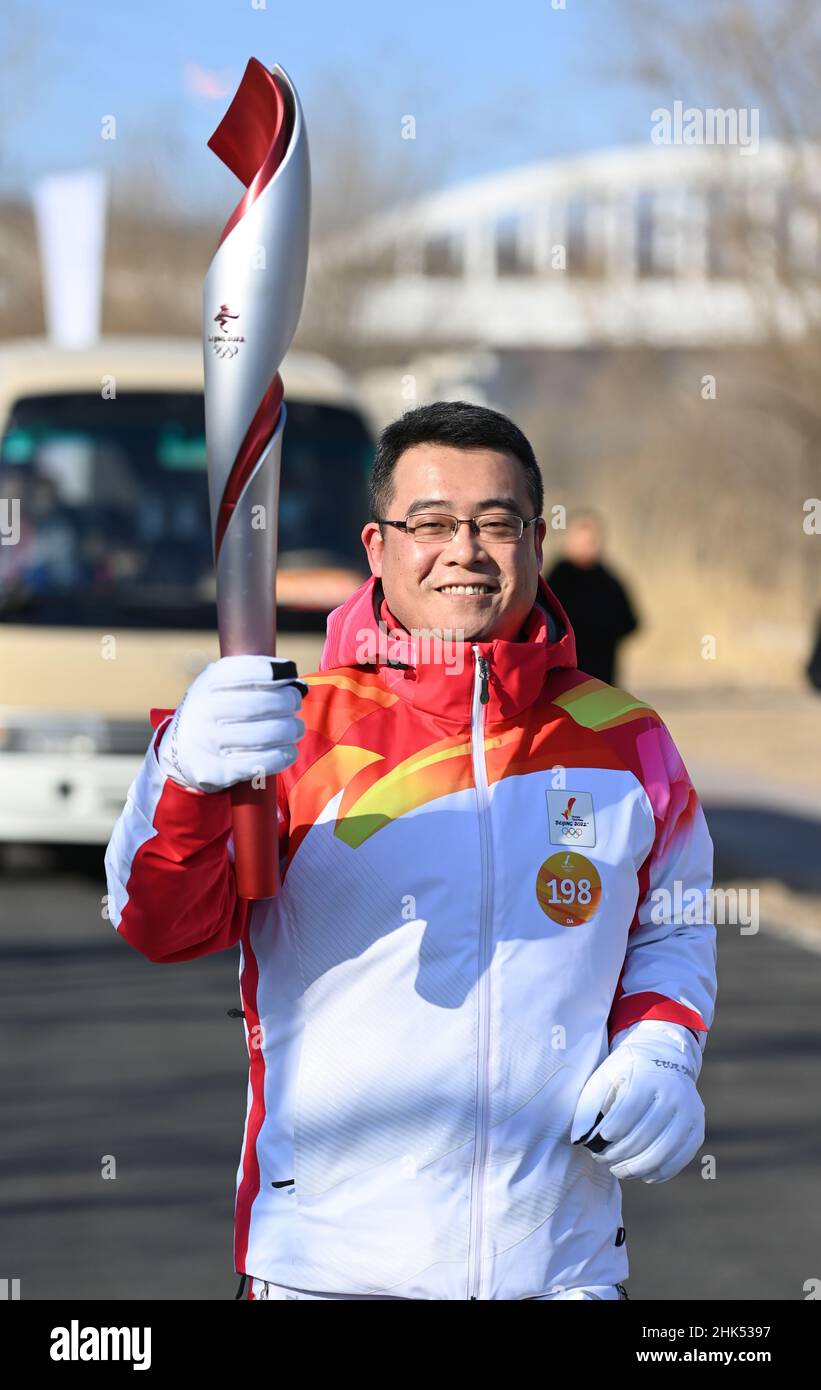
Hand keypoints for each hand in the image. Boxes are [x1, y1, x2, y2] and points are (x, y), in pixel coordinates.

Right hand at [158, 654, 306, 793]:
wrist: (179, 753)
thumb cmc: (213, 713)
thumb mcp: (220, 685)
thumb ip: (251, 675)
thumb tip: (292, 676)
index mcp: (208, 684)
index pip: (249, 672)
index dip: (276, 673)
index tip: (290, 677)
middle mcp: (204, 710)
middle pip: (261, 704)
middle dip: (288, 702)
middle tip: (295, 705)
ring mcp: (209, 742)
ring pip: (266, 734)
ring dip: (291, 730)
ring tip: (296, 729)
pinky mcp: (217, 770)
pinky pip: (261, 762)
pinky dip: (283, 756)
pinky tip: (288, 751)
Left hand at [570, 1020, 704, 1183]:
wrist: (667, 1058)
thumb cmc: (629, 1071)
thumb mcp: (607, 1074)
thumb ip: (590, 1102)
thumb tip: (579, 1139)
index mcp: (649, 1076)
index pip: (628, 1111)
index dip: (610, 1131)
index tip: (597, 1140)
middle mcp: (673, 1094)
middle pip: (644, 1135)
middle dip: (618, 1153)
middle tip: (601, 1159)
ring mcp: (689, 1113)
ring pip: (662, 1152)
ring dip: (636, 1168)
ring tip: (617, 1170)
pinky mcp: (696, 1129)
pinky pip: (679, 1159)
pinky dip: (659, 1172)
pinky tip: (642, 1174)